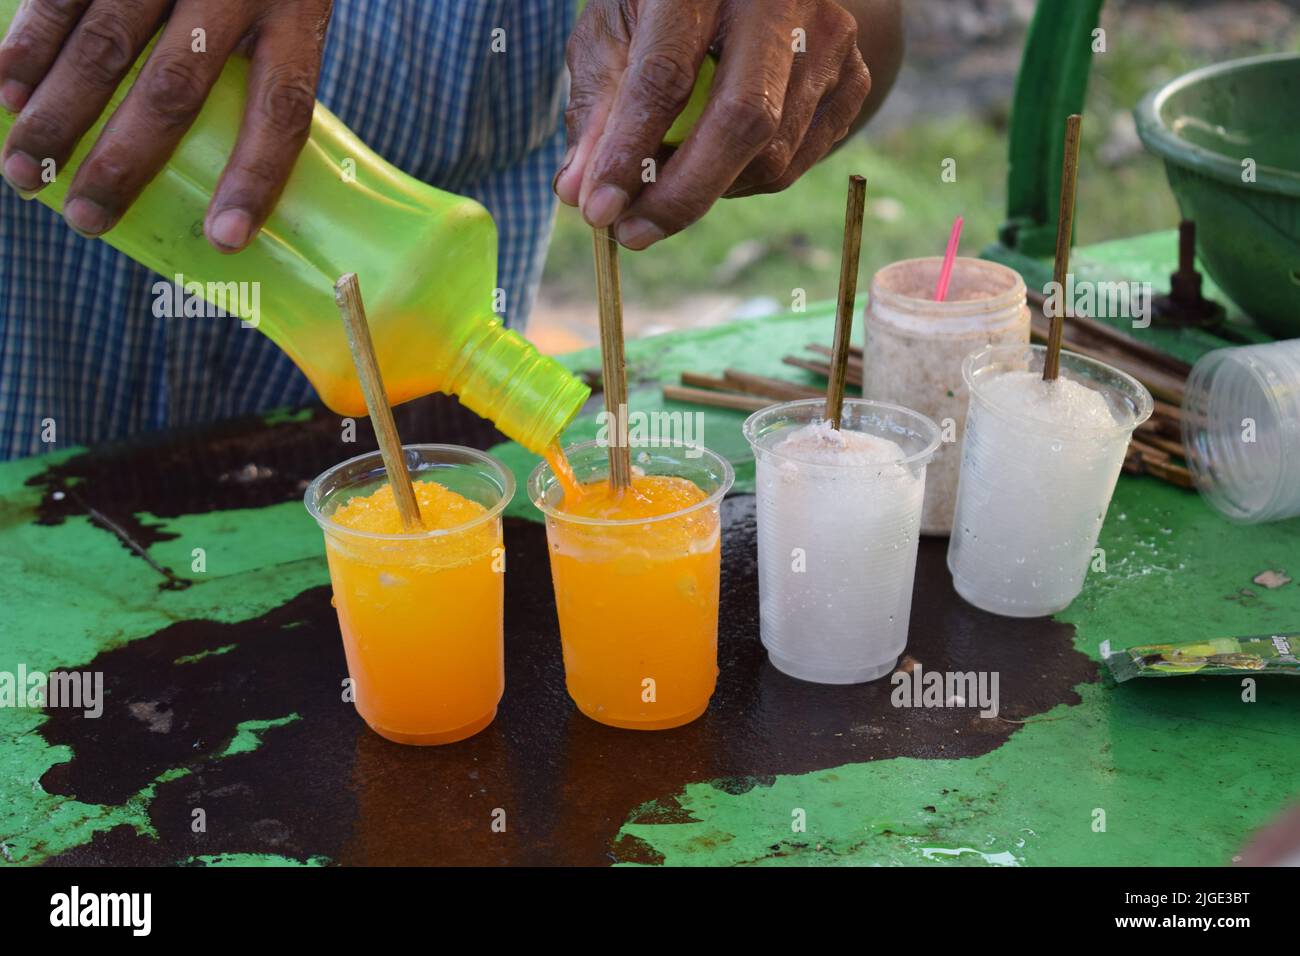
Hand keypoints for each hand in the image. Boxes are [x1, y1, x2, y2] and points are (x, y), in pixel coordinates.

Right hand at [0, 0, 332, 252]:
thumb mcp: (289, 7)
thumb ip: (260, 65)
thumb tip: (225, 170)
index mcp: (295, 13)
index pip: (282, 110)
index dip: (255, 178)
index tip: (226, 240)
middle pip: (174, 87)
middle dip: (123, 161)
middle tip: (85, 220)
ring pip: (105, 43)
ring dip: (57, 114)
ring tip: (23, 173)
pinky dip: (28, 44)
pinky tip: (6, 91)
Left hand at [556, 0, 871, 250]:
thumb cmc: (669, 3)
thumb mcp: (615, 28)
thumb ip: (595, 106)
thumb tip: (579, 193)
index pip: (665, 76)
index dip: (629, 152)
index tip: (599, 211)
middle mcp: (778, 2)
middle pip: (743, 121)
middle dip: (683, 195)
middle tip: (632, 234)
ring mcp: (829, 40)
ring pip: (773, 156)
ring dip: (709, 192)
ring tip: (663, 187)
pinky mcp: (854, 77)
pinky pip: (798, 162)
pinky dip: (746, 182)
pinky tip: (714, 164)